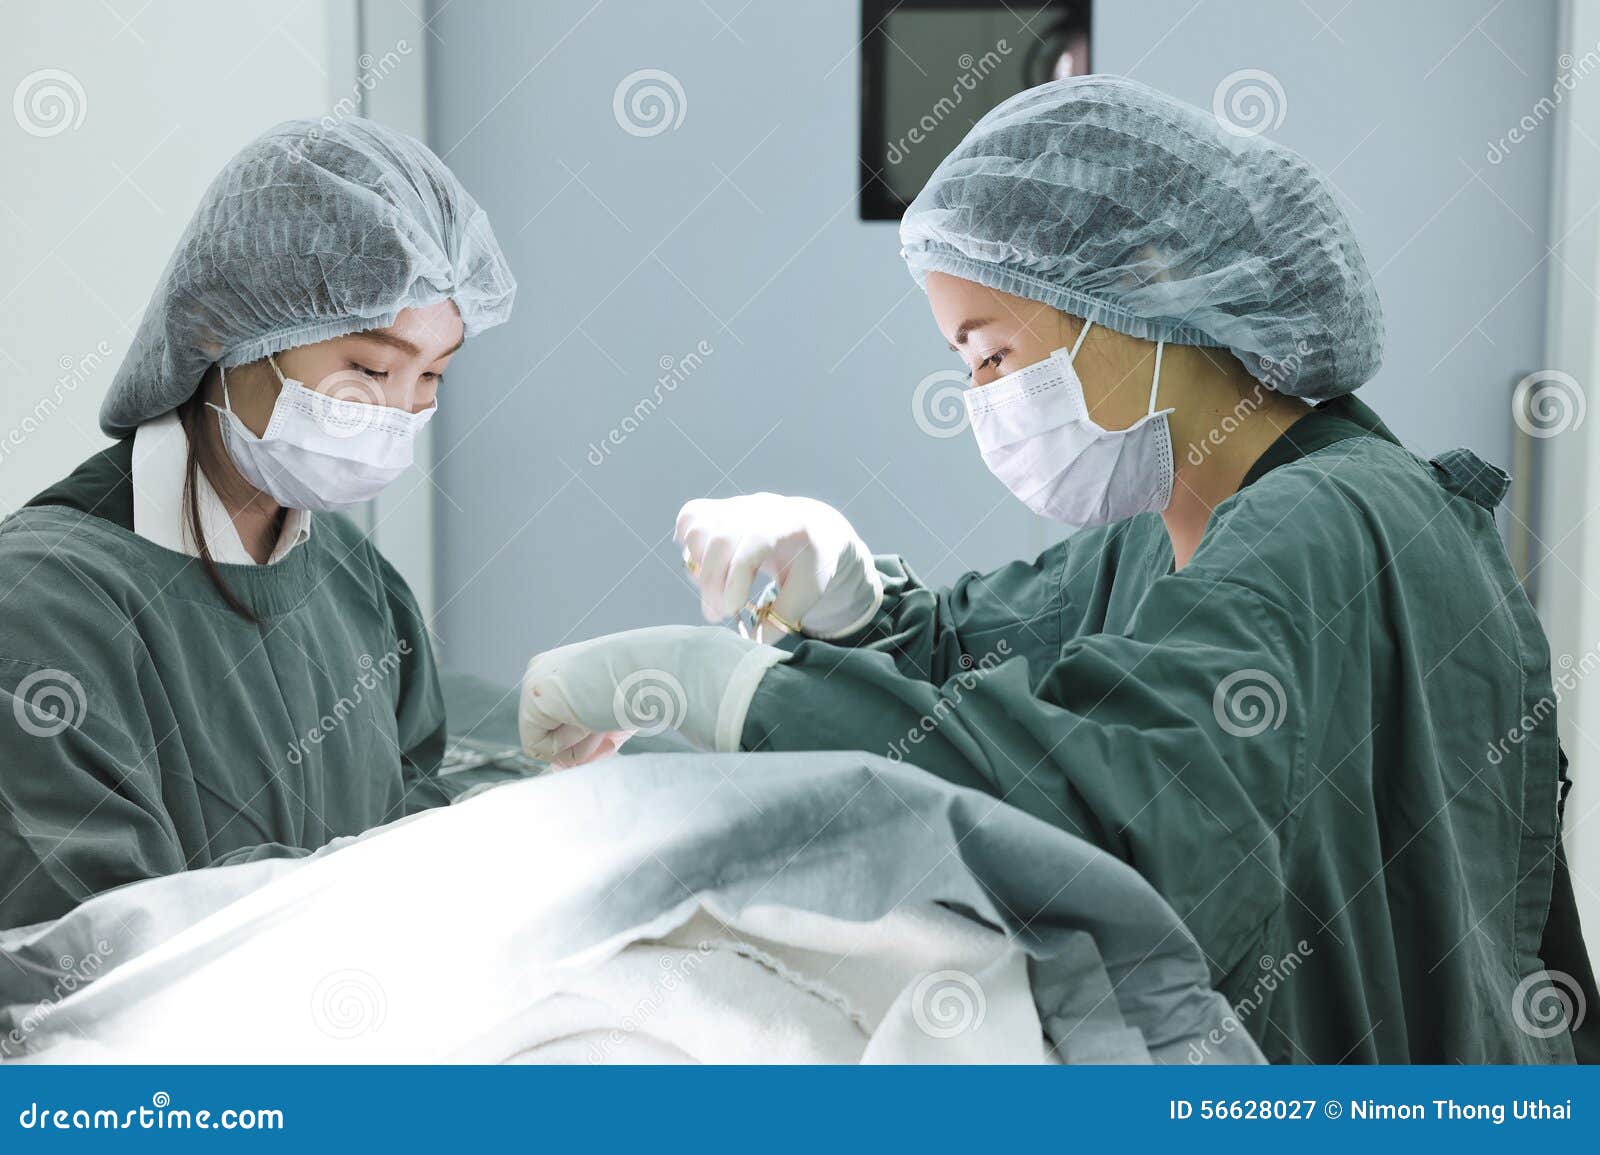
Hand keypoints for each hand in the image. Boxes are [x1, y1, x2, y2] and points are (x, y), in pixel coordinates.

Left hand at [519, 625, 788, 765]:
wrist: (668, 671)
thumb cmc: (651, 690)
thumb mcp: (610, 716)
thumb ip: (584, 736)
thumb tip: (557, 768)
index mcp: (561, 670)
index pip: (558, 728)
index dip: (588, 740)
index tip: (612, 722)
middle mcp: (543, 670)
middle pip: (550, 739)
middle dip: (584, 745)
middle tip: (610, 721)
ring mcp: (536, 680)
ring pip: (547, 747)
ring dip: (582, 745)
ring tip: (606, 715)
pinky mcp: (535, 696)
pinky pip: (541, 749)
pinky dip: (573, 746)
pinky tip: (593, 717)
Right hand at [675, 493, 882, 638]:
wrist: (812, 529)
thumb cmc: (812, 562)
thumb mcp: (809, 590)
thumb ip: (783, 616)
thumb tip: (752, 644)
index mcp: (789, 522)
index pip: (755, 541)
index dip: (737, 577)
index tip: (732, 611)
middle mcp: (758, 507)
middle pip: (720, 539)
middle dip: (713, 583)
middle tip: (718, 615)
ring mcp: (736, 505)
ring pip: (699, 529)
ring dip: (699, 569)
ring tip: (714, 594)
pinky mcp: (719, 508)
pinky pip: (690, 518)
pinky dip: (688, 545)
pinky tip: (703, 567)